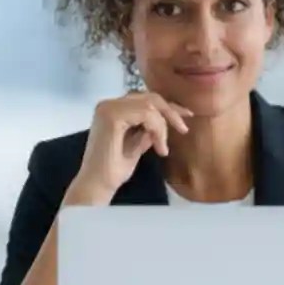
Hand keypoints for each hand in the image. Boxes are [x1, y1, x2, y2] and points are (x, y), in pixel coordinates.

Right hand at [64, 92, 193, 205]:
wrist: (97, 186)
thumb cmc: (113, 171)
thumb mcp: (135, 147)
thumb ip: (146, 132)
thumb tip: (162, 123)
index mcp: (111, 109)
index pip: (144, 100)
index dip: (167, 107)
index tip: (186, 116)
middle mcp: (108, 104)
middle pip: (149, 97)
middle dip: (171, 112)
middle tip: (184, 129)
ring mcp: (109, 108)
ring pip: (150, 105)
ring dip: (163, 126)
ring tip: (163, 148)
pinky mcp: (112, 116)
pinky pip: (146, 114)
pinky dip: (157, 129)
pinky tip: (159, 148)